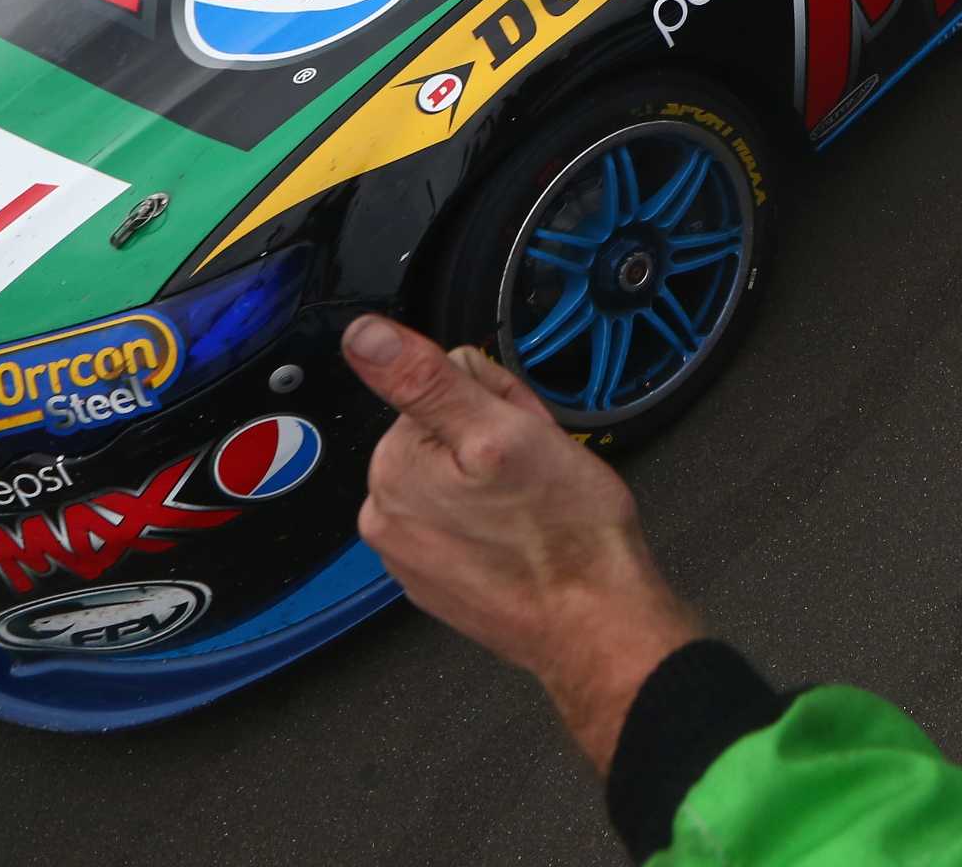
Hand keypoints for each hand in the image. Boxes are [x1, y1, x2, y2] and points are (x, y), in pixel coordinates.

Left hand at [344, 314, 700, 774]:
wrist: (596, 625)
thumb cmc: (565, 535)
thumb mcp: (506, 431)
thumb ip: (428, 379)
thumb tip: (365, 336)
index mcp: (393, 467)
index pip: (440, 385)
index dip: (494, 402)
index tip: (521, 434)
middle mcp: (386, 513)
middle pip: (444, 431)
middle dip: (493, 439)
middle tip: (536, 470)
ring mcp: (410, 553)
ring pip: (456, 476)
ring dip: (495, 479)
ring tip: (536, 505)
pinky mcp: (436, 580)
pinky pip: (462, 521)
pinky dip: (493, 520)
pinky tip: (526, 536)